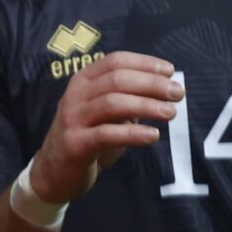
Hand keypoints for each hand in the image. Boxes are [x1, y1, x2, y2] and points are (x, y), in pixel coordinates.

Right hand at [27, 51, 180, 205]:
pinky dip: (134, 133)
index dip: (144, 63)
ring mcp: (73, 119)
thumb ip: (127, 98)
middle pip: (117, 79)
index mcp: (82, 81)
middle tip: (178, 93)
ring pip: (113, 103)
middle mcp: (75, 95)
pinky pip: (107, 134)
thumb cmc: (87, 135)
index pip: (115, 61)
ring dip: (146, 105)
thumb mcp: (104, 111)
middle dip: (152, 84)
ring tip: (171, 113)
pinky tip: (153, 136)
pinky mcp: (75, 143)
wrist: (54, 170)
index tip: (170, 72)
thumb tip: (166, 88)